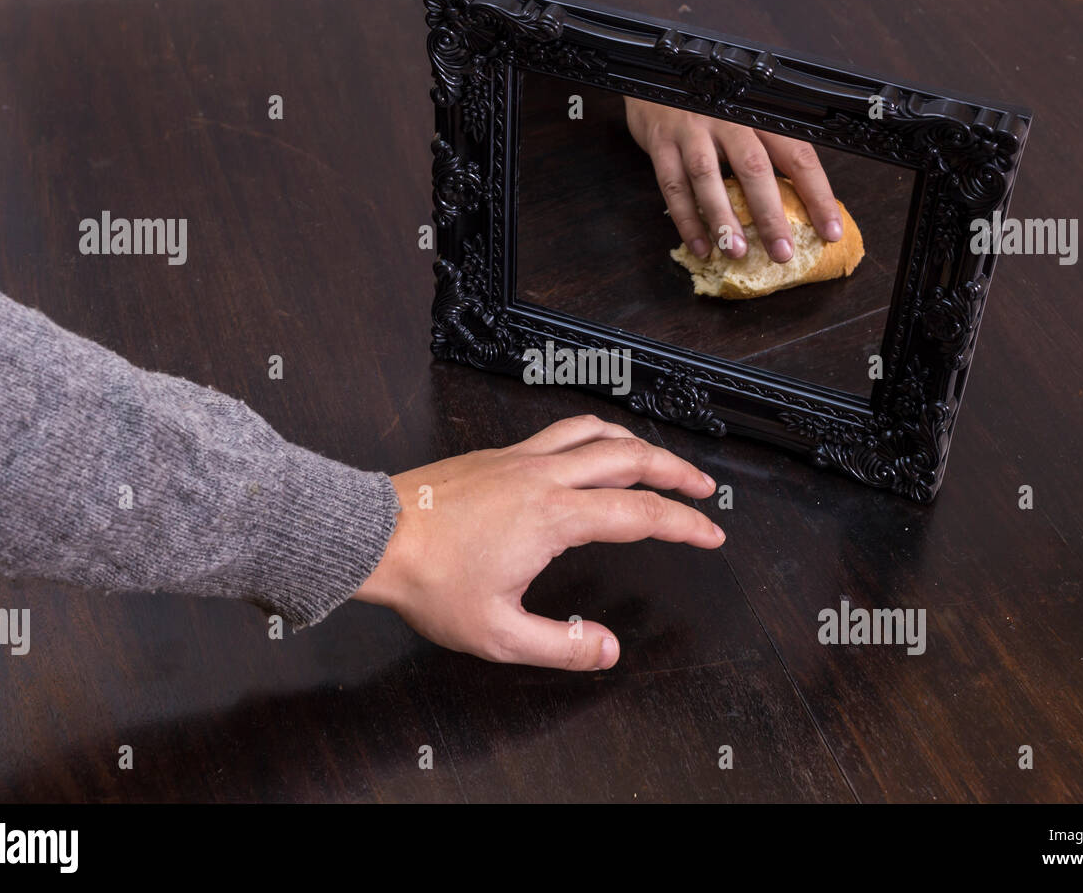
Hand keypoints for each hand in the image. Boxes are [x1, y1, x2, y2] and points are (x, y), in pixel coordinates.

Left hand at [354, 415, 723, 670]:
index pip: (640, 513)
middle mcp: (544, 477)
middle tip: (703, 488)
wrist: (372, 536)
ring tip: (658, 460)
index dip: (685, 524)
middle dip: (676, 470)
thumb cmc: (428, 580)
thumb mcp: (497, 632)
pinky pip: (560, 431)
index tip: (710, 534)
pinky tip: (590, 449)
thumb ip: (560, 645)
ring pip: (595, 432)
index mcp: (555, 517)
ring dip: (636, 443)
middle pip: (629, 457)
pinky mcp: (498, 454)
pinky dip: (593, 435)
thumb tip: (608, 650)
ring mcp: (520, 458)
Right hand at [623, 96, 841, 261]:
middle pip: (754, 168)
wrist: (659, 72)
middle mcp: (729, 119)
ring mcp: (693, 130)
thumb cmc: (712, 101)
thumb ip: (769, 149)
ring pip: (708, 177)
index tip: (830, 231)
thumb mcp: (747, 115)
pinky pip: (673, 186)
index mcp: (760, 114)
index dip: (816, 195)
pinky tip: (700, 246)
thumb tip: (801, 202)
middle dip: (770, 216)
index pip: (797, 155)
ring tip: (736, 252)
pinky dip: (686, 220)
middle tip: (782, 254)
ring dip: (723, 218)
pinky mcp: (662, 142)